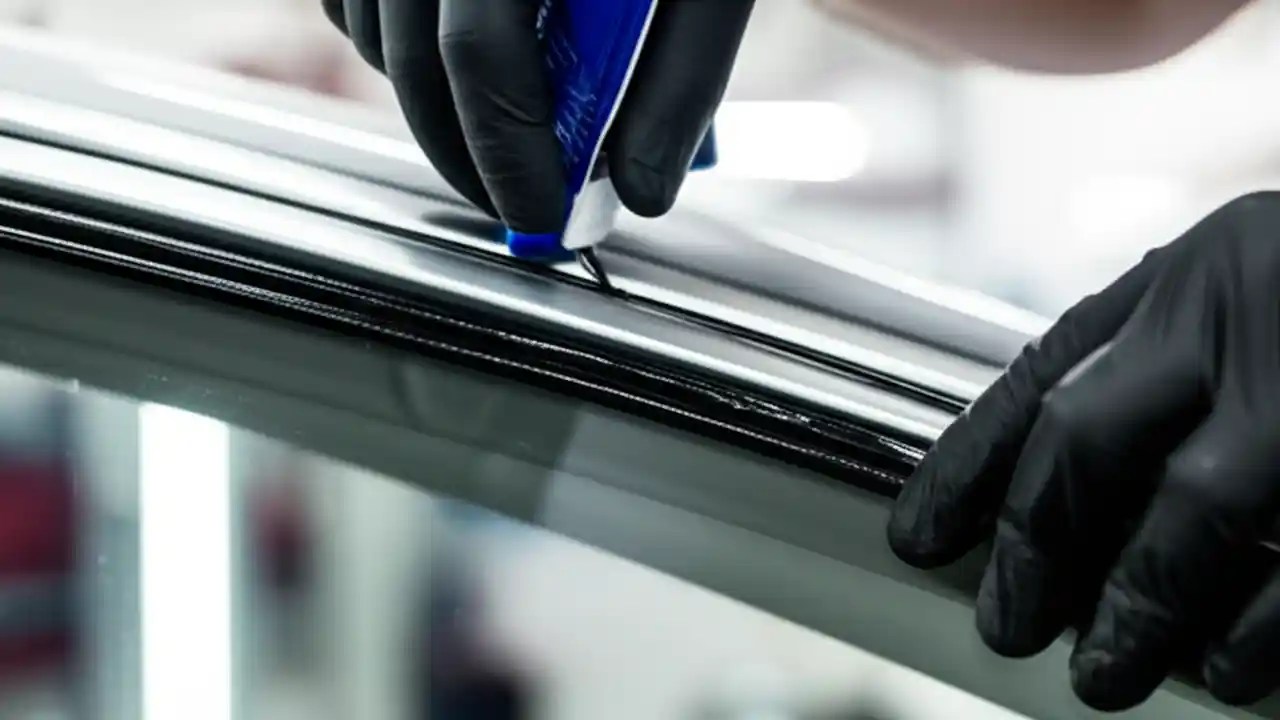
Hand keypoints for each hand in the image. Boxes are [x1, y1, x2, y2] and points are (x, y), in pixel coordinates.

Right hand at [322, 0, 753, 233]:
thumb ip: (679, 77)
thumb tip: (640, 190)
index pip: (480, 56)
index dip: (509, 157)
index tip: (544, 216)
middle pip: (413, 57)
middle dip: (465, 153)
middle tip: (519, 205)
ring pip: (374, 30)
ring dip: (430, 100)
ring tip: (502, 130)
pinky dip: (399, 41)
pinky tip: (455, 55)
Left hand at [889, 193, 1279, 709]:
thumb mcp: (1228, 296)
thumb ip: (1137, 363)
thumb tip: (1024, 479)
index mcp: (1201, 274)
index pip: (1046, 378)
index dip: (968, 467)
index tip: (918, 534)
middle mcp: (1262, 316)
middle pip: (1098, 441)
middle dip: (1035, 547)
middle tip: (1006, 623)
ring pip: (1203, 517)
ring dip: (1138, 609)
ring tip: (1100, 670)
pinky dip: (1265, 633)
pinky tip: (1227, 671)